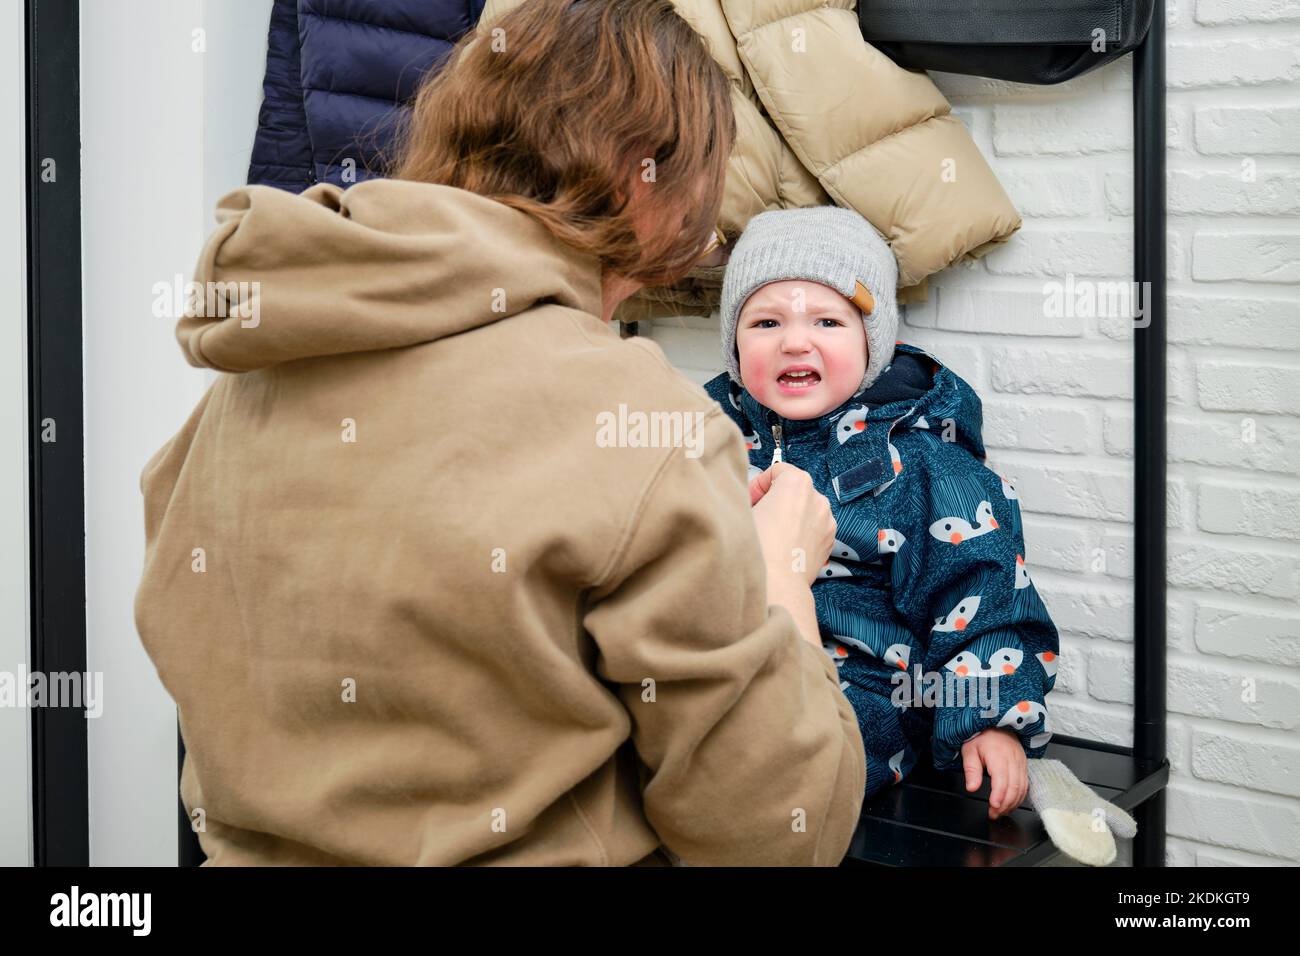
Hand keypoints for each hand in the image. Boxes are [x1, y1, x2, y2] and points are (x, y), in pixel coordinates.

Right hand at [749, 463, 835, 586]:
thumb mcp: (742, 510)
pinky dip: (800, 531)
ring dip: (788, 516)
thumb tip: (750, 497)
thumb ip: (746, 494)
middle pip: (792, 489)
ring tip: (771, 535)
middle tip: (757, 517)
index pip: (776, 470)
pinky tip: (784, 546)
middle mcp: (818, 497)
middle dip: (774, 500)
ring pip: (803, 509)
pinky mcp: (829, 540)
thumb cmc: (758, 548)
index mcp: (797, 482)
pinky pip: (812, 527)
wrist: (776, 584)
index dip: (758, 485)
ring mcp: (827, 520)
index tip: (750, 501)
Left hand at [961, 727, 1027, 819]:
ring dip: (1013, 803)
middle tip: (993, 814)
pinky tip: (1010, 803)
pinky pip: (1026, 785)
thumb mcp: (969, 750)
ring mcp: (1021, 763)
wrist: (997, 723)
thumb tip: (972, 787)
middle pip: (1014, 787)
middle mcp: (1013, 760)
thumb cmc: (982, 736)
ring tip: (1000, 811)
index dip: (999, 796)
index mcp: (998, 755)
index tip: (993, 806)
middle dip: (1005, 804)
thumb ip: (971, 769)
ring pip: (1022, 788)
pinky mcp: (1024, 766)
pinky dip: (1019, 797)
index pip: (1002, 780)